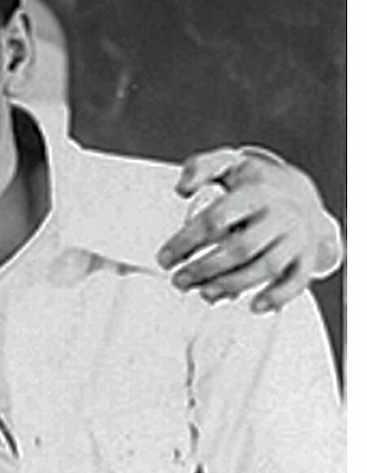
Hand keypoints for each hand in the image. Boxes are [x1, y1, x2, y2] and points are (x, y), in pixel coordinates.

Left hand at [158, 147, 338, 312]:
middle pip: (240, 248)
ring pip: (265, 268)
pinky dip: (276, 297)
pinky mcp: (307, 258)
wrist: (302, 196)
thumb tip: (181, 189)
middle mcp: (280, 214)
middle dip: (204, 269)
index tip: (165, 259)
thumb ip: (200, 168)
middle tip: (179, 281)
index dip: (186, 242)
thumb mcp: (228, 166)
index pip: (216, 219)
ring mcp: (297, 237)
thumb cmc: (255, 185)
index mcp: (256, 191)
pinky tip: (253, 306)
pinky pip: (296, 283)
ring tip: (203, 293)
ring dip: (230, 285)